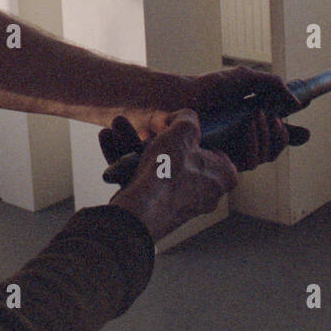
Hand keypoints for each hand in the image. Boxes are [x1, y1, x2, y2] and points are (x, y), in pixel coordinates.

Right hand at [107, 113, 237, 241]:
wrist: (141, 212)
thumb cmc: (169, 174)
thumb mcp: (183, 130)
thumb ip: (187, 118)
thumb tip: (181, 118)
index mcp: (223, 175)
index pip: (214, 147)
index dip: (194, 133)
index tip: (177, 126)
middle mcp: (205, 192)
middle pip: (179, 155)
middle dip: (153, 137)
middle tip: (141, 127)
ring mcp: (179, 202)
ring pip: (155, 166)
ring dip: (132, 145)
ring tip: (115, 127)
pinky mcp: (155, 208)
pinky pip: (141, 179)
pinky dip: (124, 162)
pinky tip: (107, 141)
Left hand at [169, 66, 305, 170]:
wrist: (179, 99)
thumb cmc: (208, 88)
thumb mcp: (244, 78)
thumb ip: (272, 85)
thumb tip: (296, 102)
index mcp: (251, 120)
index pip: (278, 133)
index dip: (294, 134)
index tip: (306, 129)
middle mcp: (244, 137)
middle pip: (276, 148)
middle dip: (285, 137)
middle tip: (280, 121)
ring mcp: (234, 150)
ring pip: (267, 155)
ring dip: (270, 136)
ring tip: (260, 116)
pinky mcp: (224, 160)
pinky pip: (251, 161)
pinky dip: (256, 143)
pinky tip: (251, 126)